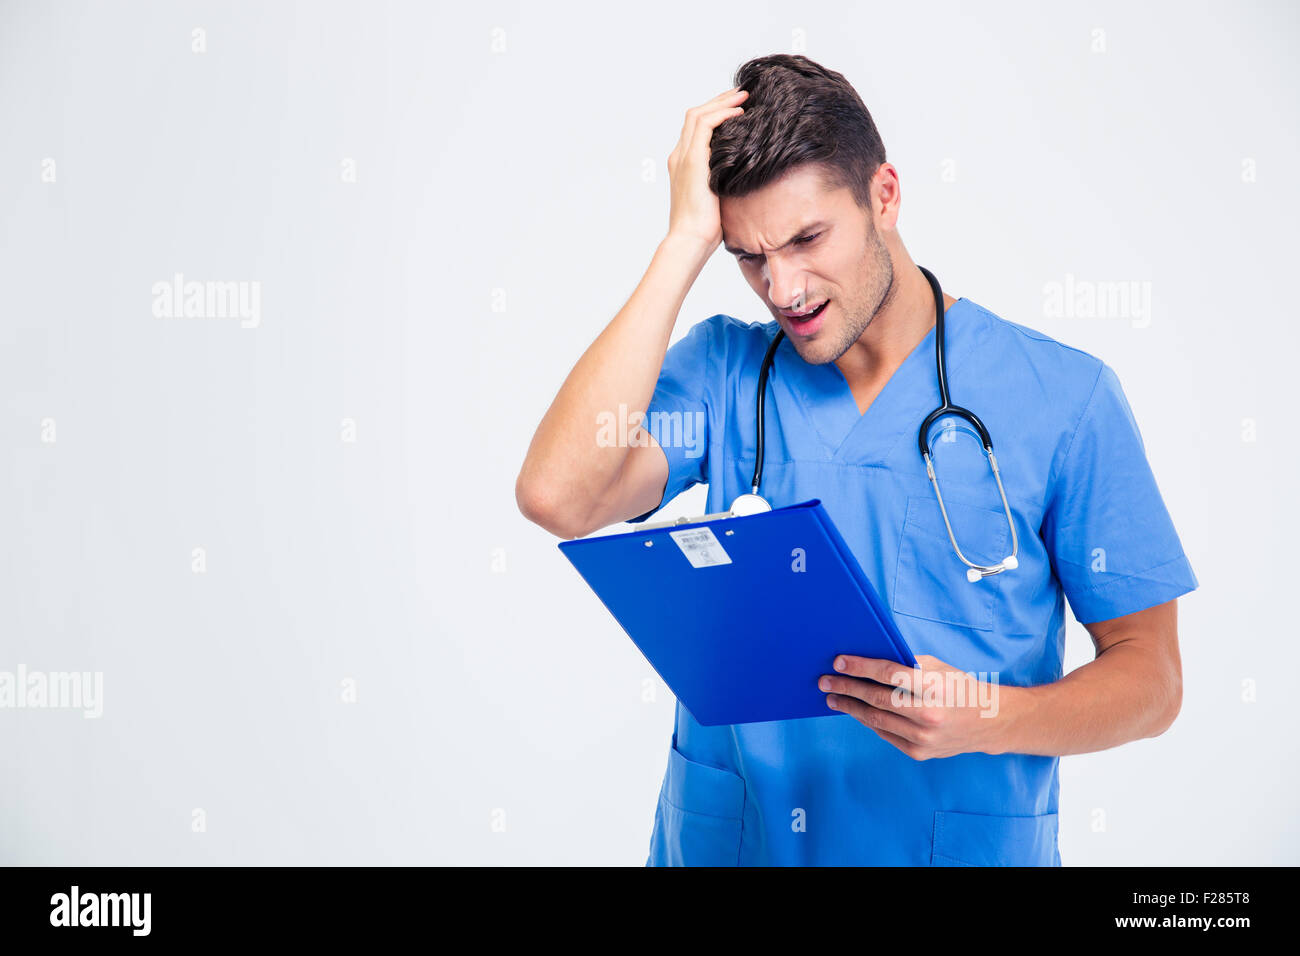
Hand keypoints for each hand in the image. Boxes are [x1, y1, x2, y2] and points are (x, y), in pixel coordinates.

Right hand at [665, 85, 748, 249]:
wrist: (690, 240)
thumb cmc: (705, 229)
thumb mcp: (716, 198)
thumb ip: (724, 181)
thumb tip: (746, 177)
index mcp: (683, 164)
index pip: (695, 128)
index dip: (715, 113)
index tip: (737, 109)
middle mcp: (679, 156)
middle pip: (695, 115)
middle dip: (719, 101)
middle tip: (742, 94)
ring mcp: (684, 157)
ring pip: (699, 115)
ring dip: (722, 102)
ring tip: (743, 98)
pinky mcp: (692, 161)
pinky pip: (705, 125)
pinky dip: (722, 114)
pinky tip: (739, 114)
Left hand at [818, 654, 1010, 759]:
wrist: (989, 723)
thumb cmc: (959, 688)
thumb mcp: (938, 668)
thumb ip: (906, 664)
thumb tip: (867, 660)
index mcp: (933, 687)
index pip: (888, 674)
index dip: (860, 667)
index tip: (838, 662)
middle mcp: (928, 714)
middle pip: (876, 699)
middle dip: (847, 688)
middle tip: (825, 682)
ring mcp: (923, 738)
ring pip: (876, 720)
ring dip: (851, 708)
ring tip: (833, 698)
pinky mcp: (919, 753)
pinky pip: (885, 734)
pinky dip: (869, 721)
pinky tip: (856, 711)